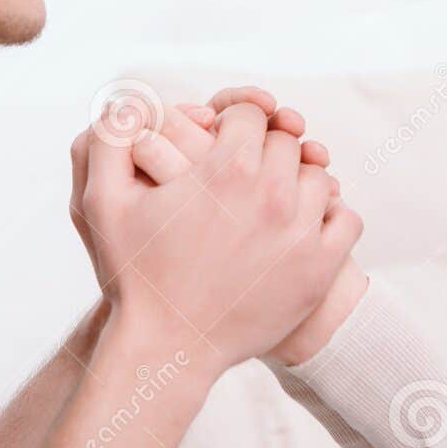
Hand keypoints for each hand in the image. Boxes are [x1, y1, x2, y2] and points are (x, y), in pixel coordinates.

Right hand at [75, 97, 360, 376]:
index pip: (250, 113)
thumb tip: (126, 99)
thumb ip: (107, 139)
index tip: (221, 143)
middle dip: (264, 150)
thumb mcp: (100, 202)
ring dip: (297, 182)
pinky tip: (301, 225)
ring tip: (269, 201)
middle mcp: (272, 192)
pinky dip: (330, 216)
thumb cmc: (134, 275)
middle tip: (241, 176)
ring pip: (318, 176)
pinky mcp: (321, 266)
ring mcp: (302, 230)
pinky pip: (347, 217)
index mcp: (226, 167)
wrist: (168, 348)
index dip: (233, 123)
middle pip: (286, 142)